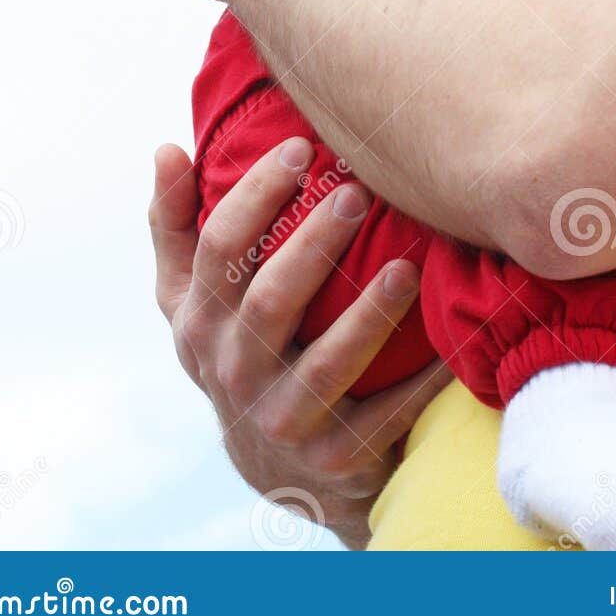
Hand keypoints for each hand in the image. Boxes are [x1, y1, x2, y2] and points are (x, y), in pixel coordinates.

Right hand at [149, 136, 449, 549]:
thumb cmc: (241, 347)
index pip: (218, 248)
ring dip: (370, 314)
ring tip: (407, 268)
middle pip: (272, 300)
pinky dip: (419, 385)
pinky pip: (385, 418)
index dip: (256, 195)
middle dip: (315, 243)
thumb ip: (175, 224)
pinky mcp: (337, 458)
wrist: (278, 468)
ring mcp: (284, 420)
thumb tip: (166, 148)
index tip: (300, 147)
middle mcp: (234, 372)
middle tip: (357, 193)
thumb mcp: (193, 298)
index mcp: (200, 322)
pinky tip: (449, 347)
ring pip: (327, 363)